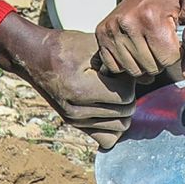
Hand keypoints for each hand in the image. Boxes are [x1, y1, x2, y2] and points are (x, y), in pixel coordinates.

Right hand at [0, 18, 135, 149]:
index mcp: (81, 90)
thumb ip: (121, 60)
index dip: (128, 80)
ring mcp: (74, 121)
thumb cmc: (65, 47)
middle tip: (116, 80)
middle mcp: (76, 111)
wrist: (35, 57)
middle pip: (125, 113)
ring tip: (111, 92)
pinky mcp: (74, 125)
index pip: (125, 96)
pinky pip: (106, 138)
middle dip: (127, 95)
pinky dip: (113, 125)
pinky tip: (108, 108)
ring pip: (120, 127)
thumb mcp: (93, 45)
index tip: (118, 70)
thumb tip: (150, 79)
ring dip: (122, 110)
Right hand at [94, 0, 184, 79]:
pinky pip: (115, 67)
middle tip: (158, 43)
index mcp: (151, 16)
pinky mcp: (101, 34)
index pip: (168, 59)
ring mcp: (112, 29)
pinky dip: (125, 63)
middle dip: (159, 60)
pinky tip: (132, 48)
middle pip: (151, 67)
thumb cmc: (165, 1)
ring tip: (146, 46)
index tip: (171, 41)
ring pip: (133, 70)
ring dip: (143, 63)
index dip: (174, 53)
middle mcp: (128, 22)